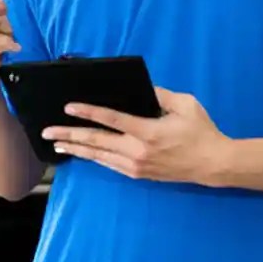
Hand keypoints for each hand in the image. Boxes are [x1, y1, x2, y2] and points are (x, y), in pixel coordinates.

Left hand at [41, 88, 232, 186]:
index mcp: (148, 132)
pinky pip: (109, 165)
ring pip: (99, 156)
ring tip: (57, 143)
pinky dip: (93, 157)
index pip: (111, 120)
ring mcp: (136, 165)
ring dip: (76, 148)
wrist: (214, 164)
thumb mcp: (185, 104)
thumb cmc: (201, 131)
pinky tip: (81, 153)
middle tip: (48, 131)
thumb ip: (159, 94)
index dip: (88, 112)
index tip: (69, 107)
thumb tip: (139, 87)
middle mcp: (137, 151)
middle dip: (69, 135)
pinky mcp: (139, 174)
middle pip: (96, 141)